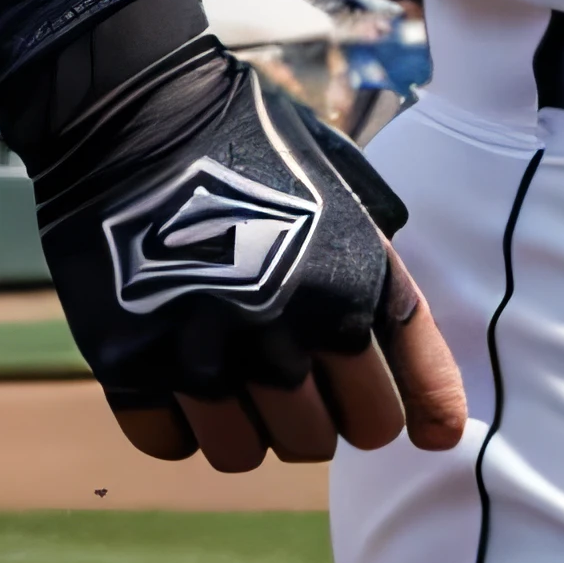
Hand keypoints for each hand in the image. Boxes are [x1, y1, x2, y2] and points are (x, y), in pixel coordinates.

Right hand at [34, 40, 466, 473]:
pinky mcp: (132, 364)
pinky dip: (177, 419)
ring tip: (233, 370)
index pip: (410, 393)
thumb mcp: (340, 189)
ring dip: (247, 424)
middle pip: (329, 441)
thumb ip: (376, 266)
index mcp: (351, 281)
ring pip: (248, 454)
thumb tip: (398, 353)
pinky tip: (175, 367)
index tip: (431, 433)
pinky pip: (171, 442)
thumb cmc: (248, 140)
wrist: (138, 108)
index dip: (426, 413)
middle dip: (322, 413)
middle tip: (299, 375)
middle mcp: (289, 328)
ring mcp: (207, 352)